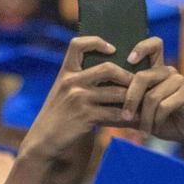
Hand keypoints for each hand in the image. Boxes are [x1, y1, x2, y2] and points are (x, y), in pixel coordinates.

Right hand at [19, 36, 131, 163]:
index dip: (97, 42)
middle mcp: (71, 82)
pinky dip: (125, 116)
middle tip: (136, 83)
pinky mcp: (85, 116)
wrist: (42, 141)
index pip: (78, 44)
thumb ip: (79, 82)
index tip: (112, 50)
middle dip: (127, 76)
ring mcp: (78, 99)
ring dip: (132, 98)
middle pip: (108, 68)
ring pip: (115, 92)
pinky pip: (113, 113)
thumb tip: (111, 74)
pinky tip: (131, 118)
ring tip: (140, 101)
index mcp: (65, 73)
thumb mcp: (61, 93)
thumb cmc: (56, 117)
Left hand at [119, 37, 183, 147]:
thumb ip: (122, 112)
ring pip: (151, 96)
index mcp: (156, 72)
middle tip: (125, 117)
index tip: (129, 59)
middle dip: (130, 100)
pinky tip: (155, 128)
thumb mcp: (139, 116)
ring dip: (144, 118)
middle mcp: (168, 72)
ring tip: (143, 130)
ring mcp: (179, 81)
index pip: (153, 46)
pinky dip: (156, 121)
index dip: (141, 47)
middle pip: (142, 77)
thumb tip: (96, 116)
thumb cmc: (163, 122)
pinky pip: (163, 106)